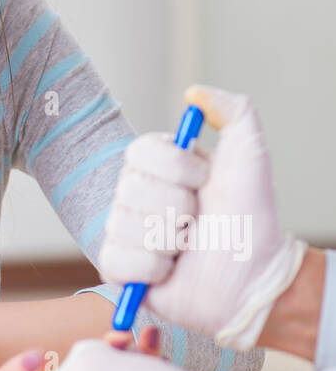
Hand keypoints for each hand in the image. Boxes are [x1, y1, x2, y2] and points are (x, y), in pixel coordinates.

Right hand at [98, 84, 306, 349]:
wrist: (253, 276)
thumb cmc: (251, 216)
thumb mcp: (250, 154)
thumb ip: (234, 110)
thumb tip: (193, 94)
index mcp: (157, 164)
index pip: (140, 152)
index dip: (175, 168)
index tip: (204, 181)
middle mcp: (135, 193)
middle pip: (132, 190)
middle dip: (177, 209)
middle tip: (198, 221)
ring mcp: (124, 230)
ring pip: (126, 226)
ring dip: (168, 240)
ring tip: (187, 247)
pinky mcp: (119, 268)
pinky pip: (117, 260)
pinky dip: (151, 268)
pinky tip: (170, 270)